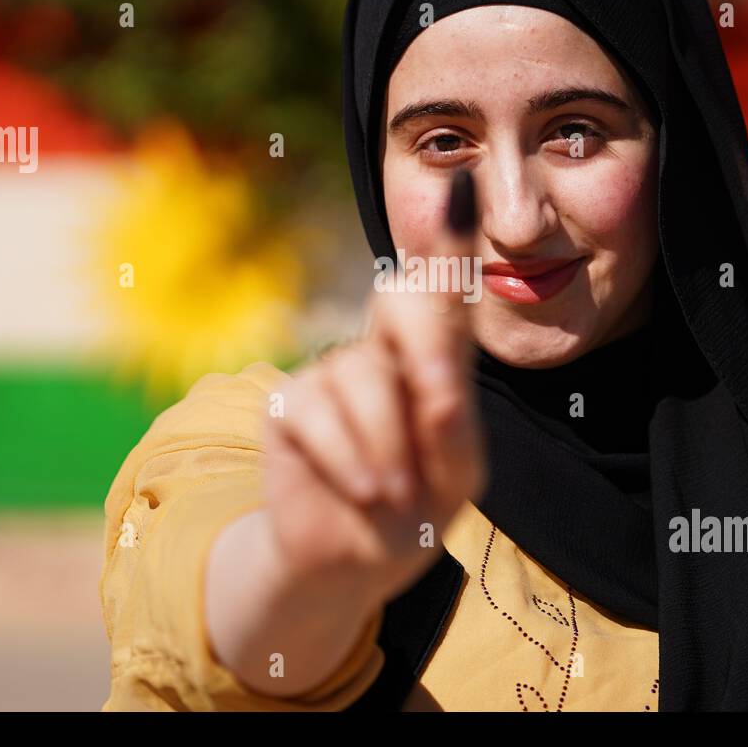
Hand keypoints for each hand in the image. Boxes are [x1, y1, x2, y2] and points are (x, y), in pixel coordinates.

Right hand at [262, 169, 485, 609]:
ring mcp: (330, 370)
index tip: (460, 185)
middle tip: (443, 414)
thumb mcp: (457, 471)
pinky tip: (364, 491)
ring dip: (390, 448)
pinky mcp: (288, 404)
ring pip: (364, 378)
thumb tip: (440, 386)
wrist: (352, 561)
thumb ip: (454, 424)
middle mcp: (383, 348)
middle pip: (403, 299)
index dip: (447, 238)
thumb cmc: (416, 507)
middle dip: (427, 353)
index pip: (443, 289)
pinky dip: (352, 462)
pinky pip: (320, 415)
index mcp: (435, 356)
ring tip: (397, 494)